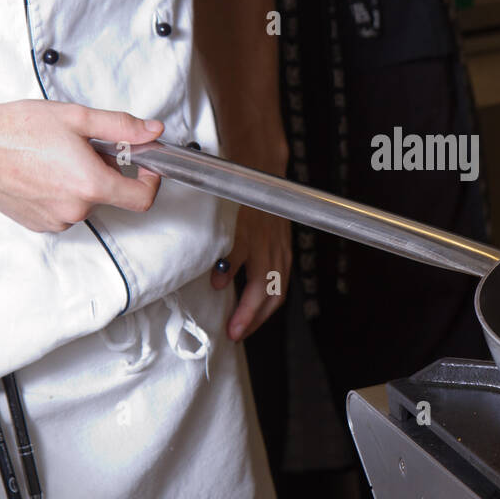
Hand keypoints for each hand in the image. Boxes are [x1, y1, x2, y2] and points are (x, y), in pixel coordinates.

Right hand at [0, 100, 163, 231]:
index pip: (142, 199)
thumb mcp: (78, 118)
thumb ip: (122, 127)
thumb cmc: (20, 128)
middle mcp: (75, 210)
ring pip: (86, 204)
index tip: (145, 168)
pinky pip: (64, 212)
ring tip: (56, 160)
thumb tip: (153, 131)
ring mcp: (55, 221)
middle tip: (82, 149)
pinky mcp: (38, 225)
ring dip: (81, 185)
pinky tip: (42, 174)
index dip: (150, 182)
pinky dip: (62, 195)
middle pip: (111, 196)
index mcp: (90, 184)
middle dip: (106, 173)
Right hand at [210, 142, 291, 340]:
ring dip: (246, 306)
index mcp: (280, 253)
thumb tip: (237, 283)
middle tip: (236, 333)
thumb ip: (258, 256)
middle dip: (254, 318)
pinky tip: (219, 283)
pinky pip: (239, 252)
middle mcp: (274, 248)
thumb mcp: (265, 233)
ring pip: (259, 280)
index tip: (245, 330)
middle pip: (270, 292)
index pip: (277, 292)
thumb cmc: (258, 201)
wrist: (260, 164)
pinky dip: (231, 271)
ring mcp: (261, 237)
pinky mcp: (246, 224)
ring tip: (230, 322)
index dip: (263, 315)